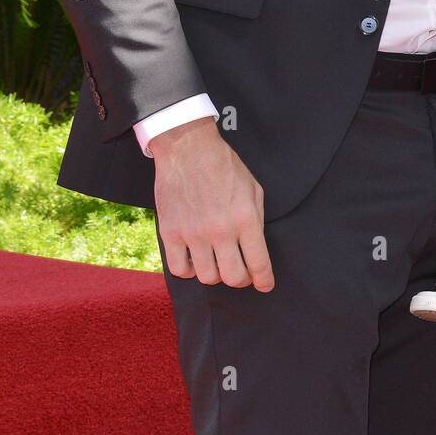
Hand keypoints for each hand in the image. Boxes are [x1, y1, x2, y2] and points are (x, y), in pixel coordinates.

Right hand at [150, 117, 273, 290]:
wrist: (187, 149)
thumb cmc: (224, 166)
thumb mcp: (253, 188)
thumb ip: (256, 219)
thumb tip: (256, 248)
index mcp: (245, 218)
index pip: (258, 263)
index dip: (264, 280)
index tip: (265, 284)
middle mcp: (220, 230)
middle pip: (233, 277)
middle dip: (241, 280)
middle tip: (241, 273)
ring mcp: (193, 234)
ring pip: (207, 277)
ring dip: (216, 274)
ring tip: (217, 262)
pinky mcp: (170, 234)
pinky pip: (179, 270)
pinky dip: (190, 271)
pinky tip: (195, 259)